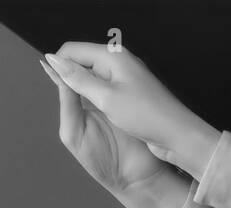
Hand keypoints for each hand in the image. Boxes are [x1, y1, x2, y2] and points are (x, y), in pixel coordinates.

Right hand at [43, 42, 220, 181]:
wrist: (178, 135)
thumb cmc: (146, 115)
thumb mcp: (106, 98)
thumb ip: (78, 79)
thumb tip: (52, 60)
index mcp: (113, 55)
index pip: (73, 50)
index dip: (59, 66)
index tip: (55, 88)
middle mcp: (119, 61)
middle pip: (82, 61)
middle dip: (71, 78)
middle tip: (71, 103)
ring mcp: (125, 76)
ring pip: (92, 76)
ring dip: (83, 89)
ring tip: (85, 108)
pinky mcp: (130, 91)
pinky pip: (104, 88)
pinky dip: (96, 96)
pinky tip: (98, 111)